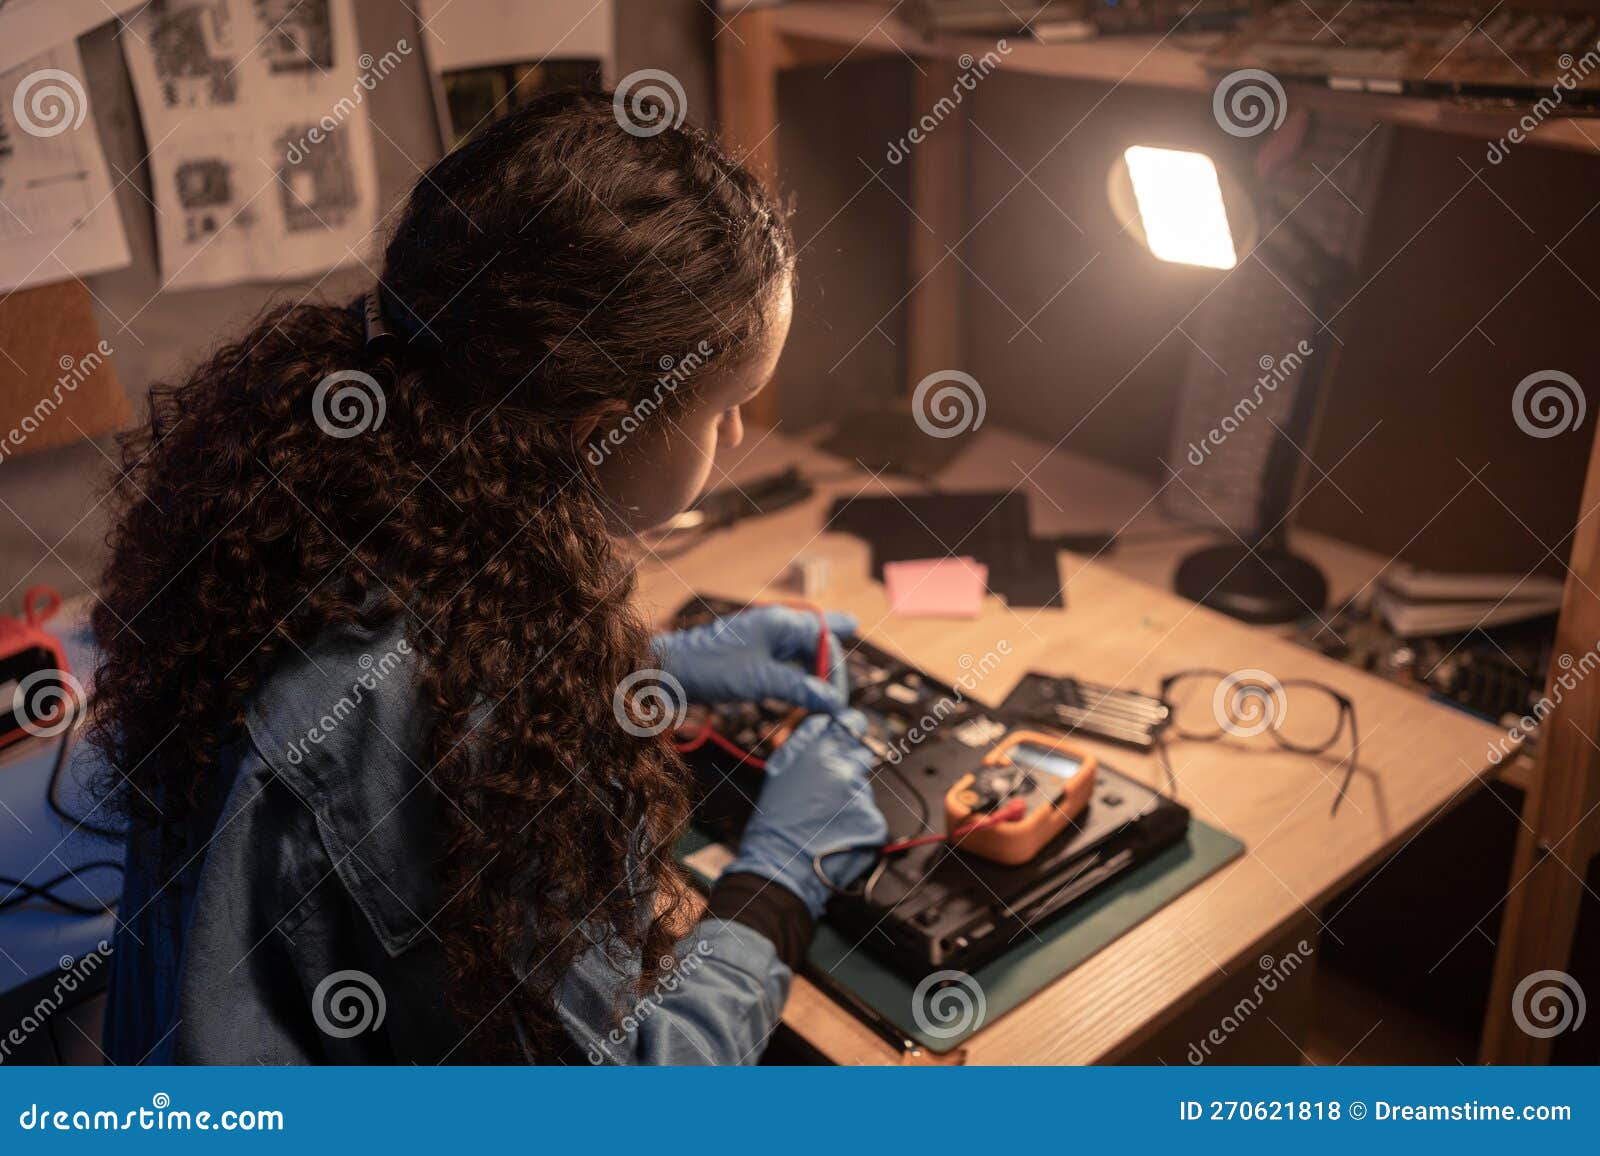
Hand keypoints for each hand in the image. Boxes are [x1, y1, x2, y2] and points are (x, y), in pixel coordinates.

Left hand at [654, 605, 855, 712]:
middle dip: (829, 671)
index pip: (826, 640)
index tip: (834, 703)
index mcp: (781, 622)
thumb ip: (799, 689)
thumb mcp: (760, 680)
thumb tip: (834, 703)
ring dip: (815, 674)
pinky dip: (798, 677)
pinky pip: (786, 662)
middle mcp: (777, 625)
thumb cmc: (712, 669)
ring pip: (803, 653)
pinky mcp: (753, 653)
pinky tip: (804, 692)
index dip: (835, 671)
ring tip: (826, 700)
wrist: (668, 669)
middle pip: (818, 644)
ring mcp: (764, 638)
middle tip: (834, 703)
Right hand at [724, 710, 887, 916]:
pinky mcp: (873, 819)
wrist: (781, 865)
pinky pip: (871, 816)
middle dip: (850, 768)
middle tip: (832, 790)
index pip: (849, 722)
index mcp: (818, 751)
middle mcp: (843, 767)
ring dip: (851, 800)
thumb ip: (806, 748)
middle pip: (862, 754)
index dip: (852, 727)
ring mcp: (861, 794)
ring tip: (826, 819)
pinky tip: (837, 833)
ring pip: (864, 789)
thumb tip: (822, 729)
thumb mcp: (781, 773)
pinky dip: (858, 825)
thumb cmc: (775, 824)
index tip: (853, 730)